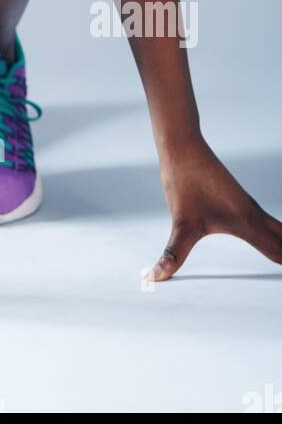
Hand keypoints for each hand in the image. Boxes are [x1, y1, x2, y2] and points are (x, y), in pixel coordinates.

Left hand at [149, 136, 281, 280]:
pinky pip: (268, 225)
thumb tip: (155, 277)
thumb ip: (173, 255)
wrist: (182, 146)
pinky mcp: (241, 202)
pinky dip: (277, 238)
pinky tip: (274, 244)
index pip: (280, 252)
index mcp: (247, 222)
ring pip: (278, 232)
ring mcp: (249, 207)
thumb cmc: (184, 180)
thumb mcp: (181, 224)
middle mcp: (254, 214)